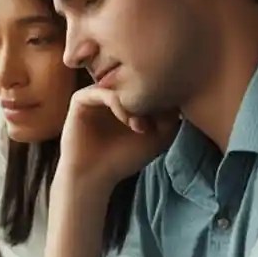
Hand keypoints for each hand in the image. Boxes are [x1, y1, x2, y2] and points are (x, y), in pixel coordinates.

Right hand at [58, 86, 179, 188]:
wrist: (92, 177)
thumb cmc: (124, 158)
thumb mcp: (159, 136)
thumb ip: (172, 114)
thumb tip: (177, 90)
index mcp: (128, 98)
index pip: (149, 82)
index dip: (163, 97)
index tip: (169, 120)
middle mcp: (111, 92)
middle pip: (135, 79)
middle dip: (150, 98)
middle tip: (157, 121)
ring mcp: (95, 95)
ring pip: (120, 83)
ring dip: (134, 102)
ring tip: (141, 126)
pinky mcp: (80, 100)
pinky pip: (102, 91)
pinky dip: (118, 104)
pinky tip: (128, 122)